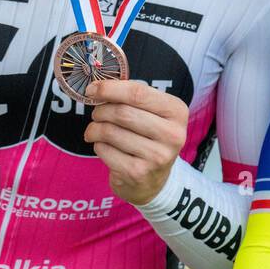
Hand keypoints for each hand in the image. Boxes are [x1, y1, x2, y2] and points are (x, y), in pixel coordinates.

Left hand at [84, 80, 188, 205]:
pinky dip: (98, 145)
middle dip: (101, 111)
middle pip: (123, 113)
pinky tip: (105, 147)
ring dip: (95, 128)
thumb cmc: (149, 138)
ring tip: (96, 131)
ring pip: (110, 131)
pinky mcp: (138, 172)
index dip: (110, 88)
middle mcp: (172, 134)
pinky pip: (104, 150)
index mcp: (177, 112)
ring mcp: (156, 156)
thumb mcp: (152, 114)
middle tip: (96, 114)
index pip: (138, 93)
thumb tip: (98, 87)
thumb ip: (133, 98)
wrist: (154, 181)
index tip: (92, 89)